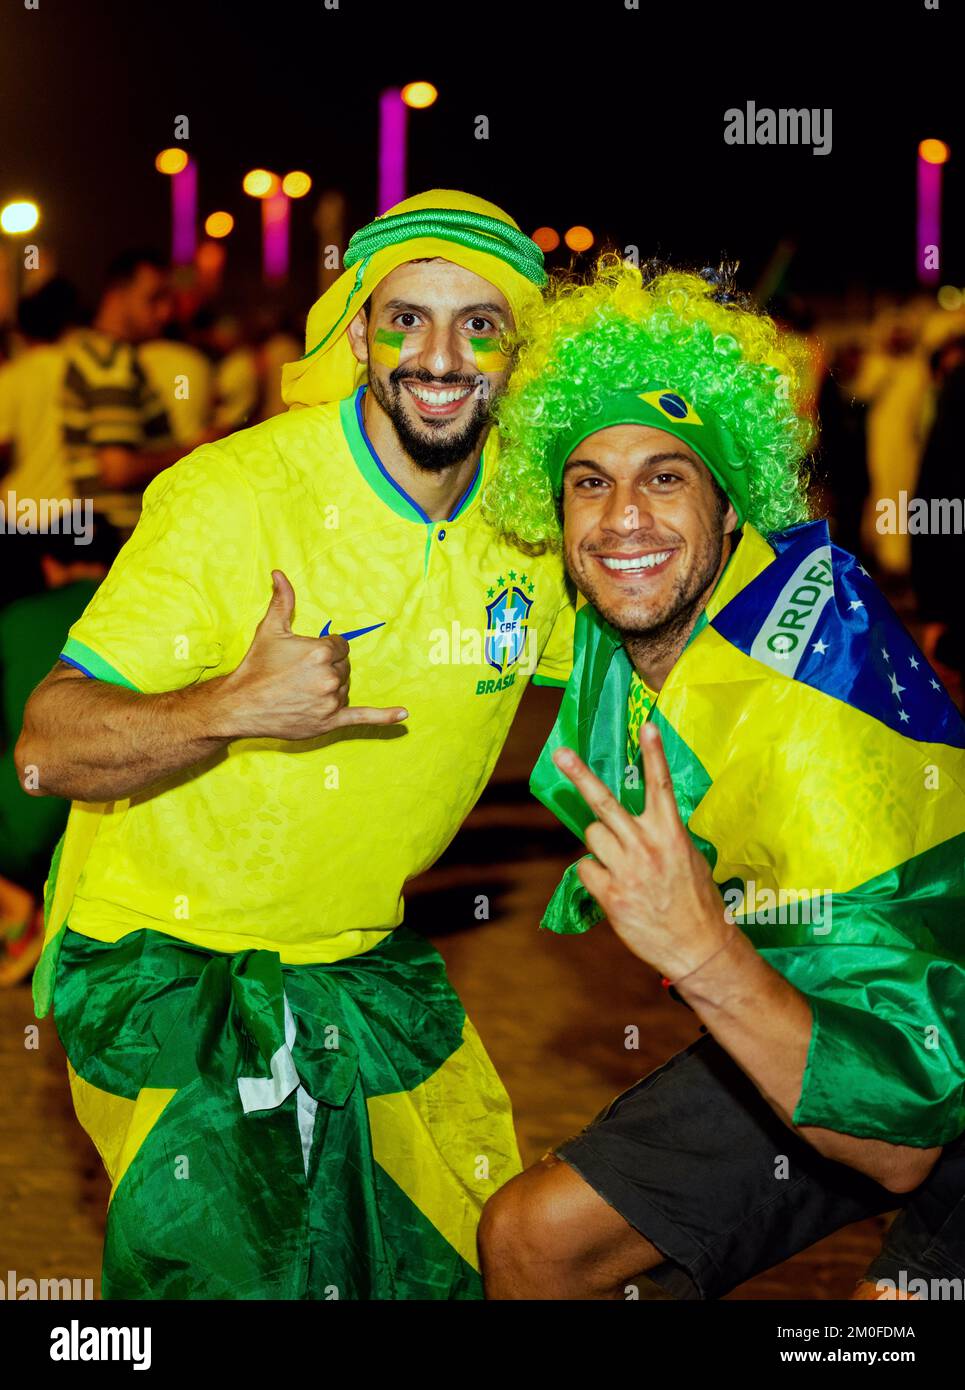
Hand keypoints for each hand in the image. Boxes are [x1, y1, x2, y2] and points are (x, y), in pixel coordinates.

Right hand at [219, 571, 407, 739]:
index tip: (305, 658)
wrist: (240, 704)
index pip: (340, 646)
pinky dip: (384, 717)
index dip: (324, 650)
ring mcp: (331, 700)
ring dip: (332, 688)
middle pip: (344, 667)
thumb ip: (282, 600)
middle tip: (299, 676)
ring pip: (345, 688)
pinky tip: (403, 715)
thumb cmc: (256, 666)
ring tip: (302, 691)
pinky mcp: (330, 721)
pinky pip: (362, 717)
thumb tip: (279, 572)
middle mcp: (329, 676)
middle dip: (327, 669)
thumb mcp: (270, 629)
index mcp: (321, 651)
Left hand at [552, 722, 729, 979]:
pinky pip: (585, 868)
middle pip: (604, 802)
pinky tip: (614, 887)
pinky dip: (594, 874)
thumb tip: (630, 823)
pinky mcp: (611, 895)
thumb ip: (660, 836)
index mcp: (671, 833)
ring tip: (621, 863)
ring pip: (592, 835)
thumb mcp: (688, 858)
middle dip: (580, 775)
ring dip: (600, 844)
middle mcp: (647, 845)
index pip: (660, 785)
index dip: (653, 754)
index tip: (647, 726)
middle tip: (560, 754)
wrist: (699, 946)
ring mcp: (627, 870)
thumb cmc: (695, 901)